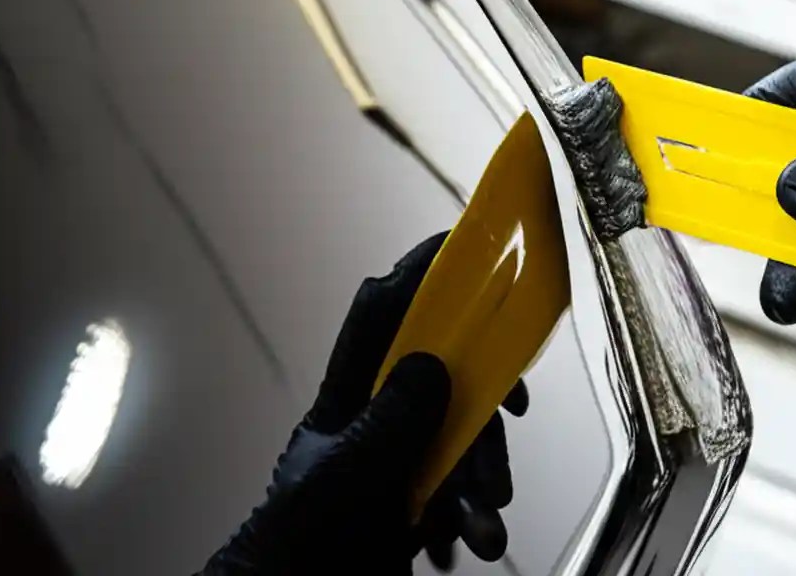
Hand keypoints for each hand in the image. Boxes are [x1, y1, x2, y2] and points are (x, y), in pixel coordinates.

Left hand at [203, 232, 526, 573]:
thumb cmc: (292, 552)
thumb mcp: (344, 481)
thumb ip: (389, 421)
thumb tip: (432, 363)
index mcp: (344, 400)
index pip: (384, 313)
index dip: (423, 273)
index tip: (472, 249)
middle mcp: (374, 421)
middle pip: (447, 381)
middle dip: (482, 421)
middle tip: (504, 442)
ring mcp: (397, 463)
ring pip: (463, 443)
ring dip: (483, 485)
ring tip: (485, 531)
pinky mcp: (415, 504)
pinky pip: (463, 492)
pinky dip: (474, 517)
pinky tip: (467, 543)